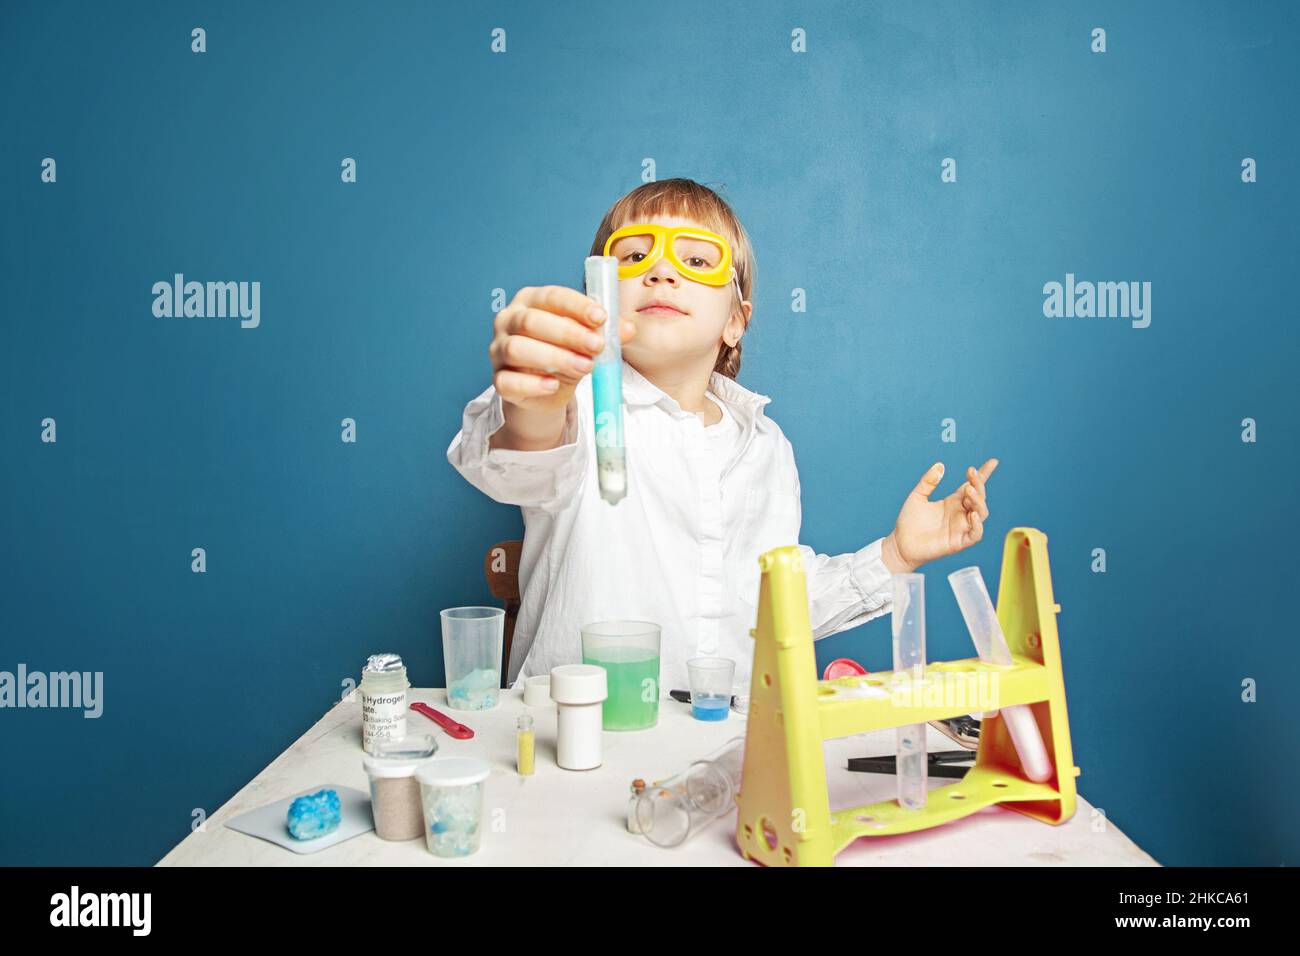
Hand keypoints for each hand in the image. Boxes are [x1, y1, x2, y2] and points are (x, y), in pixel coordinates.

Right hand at [490, 285, 635, 414]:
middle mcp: (509, 320)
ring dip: (554, 358)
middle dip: (568, 333)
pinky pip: (507, 381)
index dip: (576, 306)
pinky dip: (532, 384)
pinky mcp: (498, 379)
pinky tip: (553, 385)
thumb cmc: (565, 352)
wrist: (547, 388)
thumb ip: (606, 332)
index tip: (601, 317)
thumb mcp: (587, 340)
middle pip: (531, 321)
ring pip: (517, 349)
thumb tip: (627, 328)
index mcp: (531, 300)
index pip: (551, 296)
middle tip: (597, 347)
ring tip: (584, 367)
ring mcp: (498, 349)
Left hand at [883, 459, 999, 572]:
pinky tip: (972, 515)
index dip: (983, 474)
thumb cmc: (909, 521)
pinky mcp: (959, 542)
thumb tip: (940, 465)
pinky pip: (976, 534)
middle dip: (978, 484)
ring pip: (981, 513)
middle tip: (971, 474)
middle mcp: (961, 513)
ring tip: (969, 491)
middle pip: (979, 497)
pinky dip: (978, 525)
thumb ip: (928, 482)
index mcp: (953, 501)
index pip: (973, 486)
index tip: (993, 462)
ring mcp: (961, 527)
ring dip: (979, 501)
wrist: (901, 543)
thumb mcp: (917, 496)